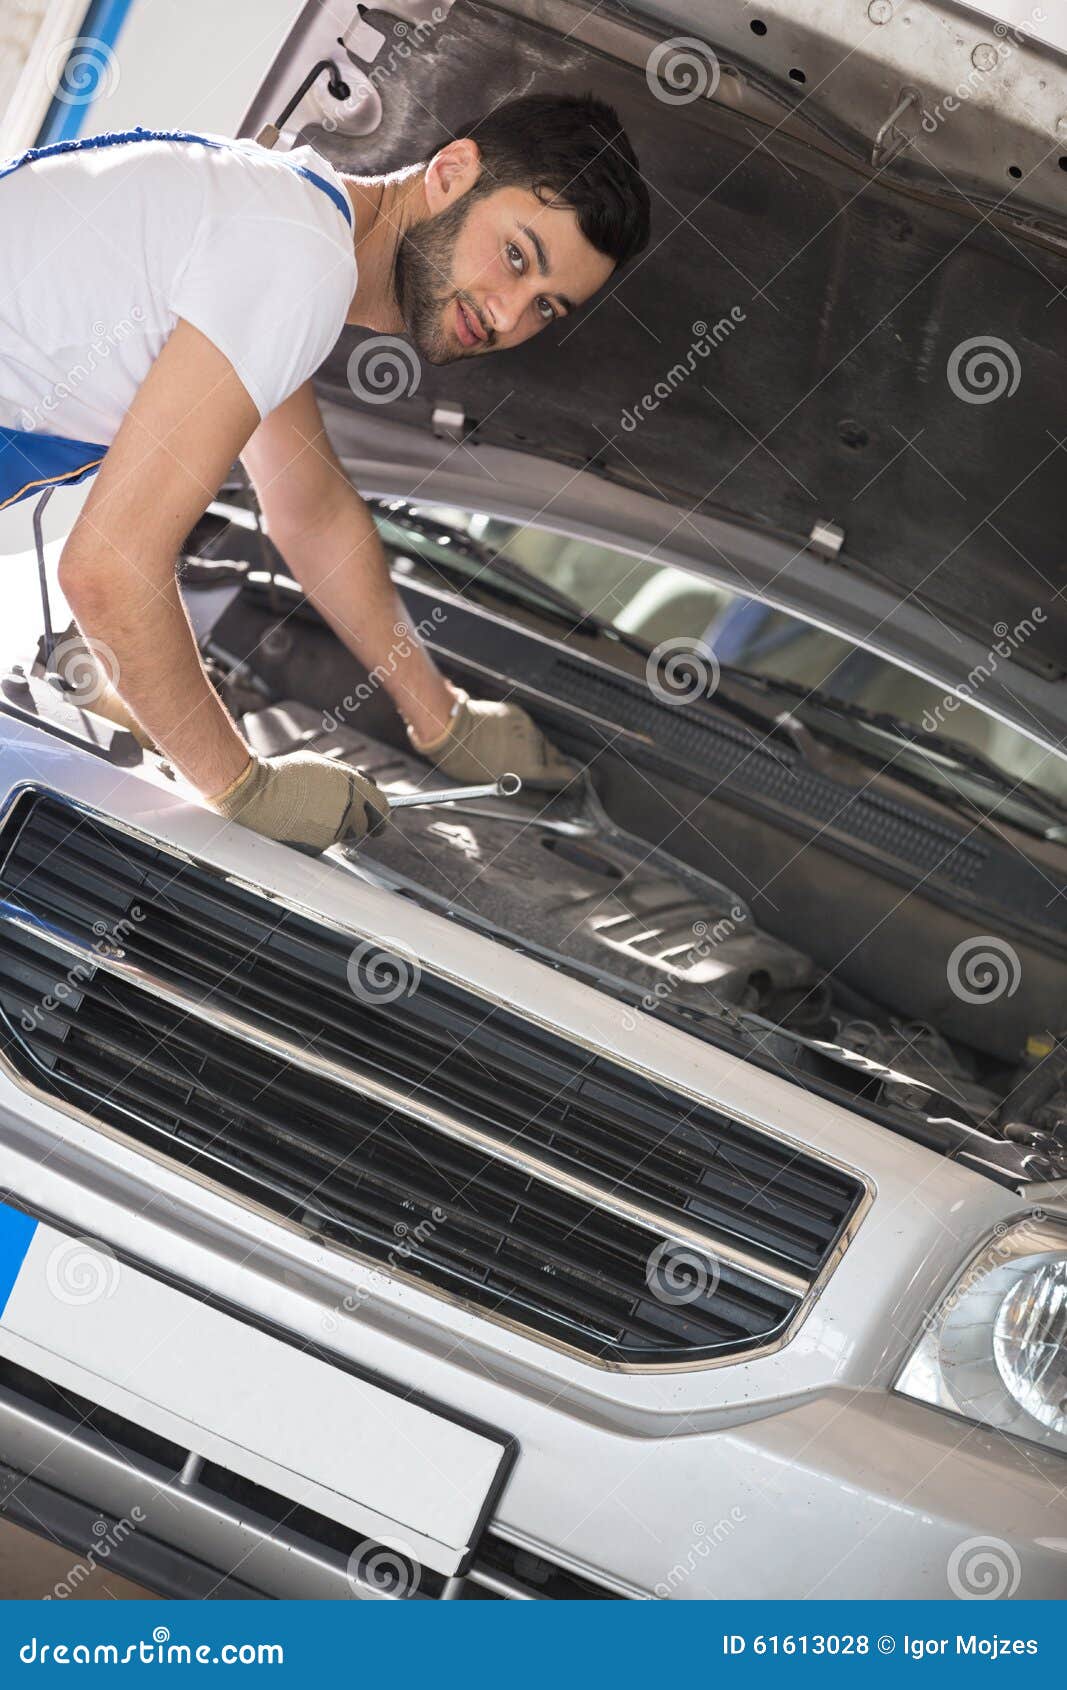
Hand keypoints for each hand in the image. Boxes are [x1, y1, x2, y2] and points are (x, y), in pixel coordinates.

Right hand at [208, 751, 390, 849]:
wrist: (256, 794)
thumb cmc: (286, 775)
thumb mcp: (323, 766)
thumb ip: (349, 778)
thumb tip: (367, 787)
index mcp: (352, 787)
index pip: (382, 805)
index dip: (383, 813)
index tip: (382, 818)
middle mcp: (348, 811)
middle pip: (367, 825)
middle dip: (360, 822)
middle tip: (345, 815)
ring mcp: (333, 831)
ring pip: (345, 834)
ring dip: (337, 827)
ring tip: (312, 812)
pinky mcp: (318, 847)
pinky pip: (326, 843)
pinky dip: (318, 836)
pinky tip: (301, 822)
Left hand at [408, 687, 575, 789]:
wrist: (453, 728)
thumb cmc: (468, 762)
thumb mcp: (496, 787)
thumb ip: (526, 795)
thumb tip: (545, 801)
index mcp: (533, 767)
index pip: (568, 776)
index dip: (574, 783)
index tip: (575, 786)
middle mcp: (535, 746)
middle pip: (556, 759)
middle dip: (553, 767)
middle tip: (544, 775)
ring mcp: (528, 728)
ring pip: (542, 742)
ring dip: (536, 751)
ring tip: (517, 758)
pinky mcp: (518, 714)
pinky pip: (528, 729)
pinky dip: (524, 737)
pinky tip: (508, 742)